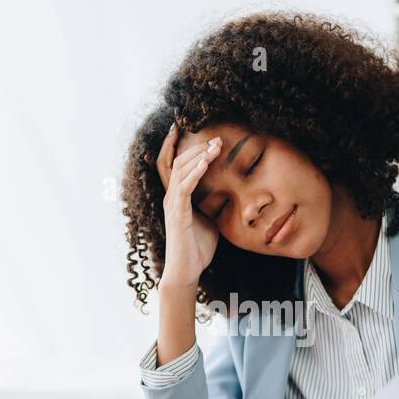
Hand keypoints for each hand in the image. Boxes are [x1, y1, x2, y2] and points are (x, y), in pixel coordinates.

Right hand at [154, 122, 220, 289]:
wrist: (187, 270)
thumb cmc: (198, 247)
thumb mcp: (209, 219)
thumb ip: (211, 203)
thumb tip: (227, 193)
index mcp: (177, 197)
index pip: (171, 165)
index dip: (175, 145)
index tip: (185, 128)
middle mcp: (171, 197)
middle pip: (177, 161)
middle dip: (195, 146)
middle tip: (216, 137)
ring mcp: (172, 205)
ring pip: (180, 170)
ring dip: (199, 155)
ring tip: (216, 145)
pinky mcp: (177, 215)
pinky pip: (184, 188)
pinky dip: (195, 173)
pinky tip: (207, 163)